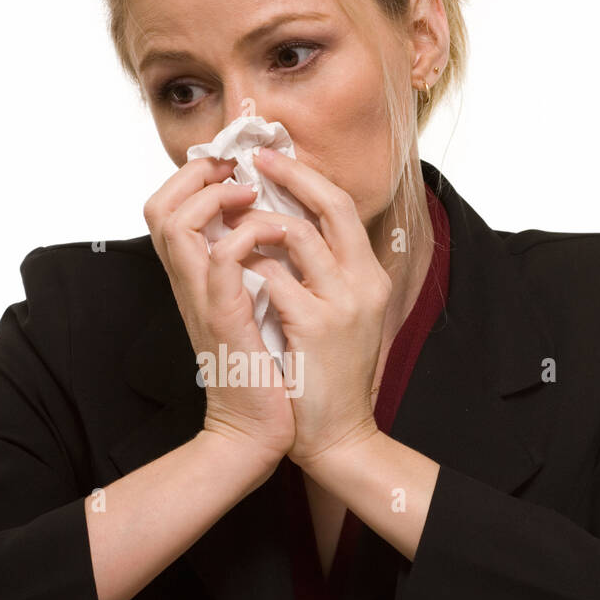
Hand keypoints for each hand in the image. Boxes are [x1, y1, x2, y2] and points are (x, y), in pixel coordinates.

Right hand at [143, 155, 295, 470]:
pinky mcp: (225, 319)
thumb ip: (248, 268)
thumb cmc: (263, 370)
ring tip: (252, 195)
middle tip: (239, 171)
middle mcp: (188, 285)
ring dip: (216, 197)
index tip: (235, 169)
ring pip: (177, 225)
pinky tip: (277, 233)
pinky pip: (222, 260)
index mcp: (193, 278)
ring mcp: (202, 300)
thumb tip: (267, 225)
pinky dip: (248, 234)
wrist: (257, 429)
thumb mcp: (251, 306)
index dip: (193, 177)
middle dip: (197, 174)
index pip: (165, 210)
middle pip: (158, 207)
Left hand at [223, 146, 391, 468]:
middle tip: (251, 164)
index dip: (305, 177)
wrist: (334, 437)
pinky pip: (275, 278)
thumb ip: (315, 276)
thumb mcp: (330, 317)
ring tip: (233, 222)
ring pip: (300, 233)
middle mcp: (364, 283)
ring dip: (258, 223)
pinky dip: (249, 266)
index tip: (269, 161)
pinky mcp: (318, 327)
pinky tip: (231, 267)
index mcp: (367, 277)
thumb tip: (277, 231)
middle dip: (290, 177)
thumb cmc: (322, 378)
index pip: (342, 206)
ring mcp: (343, 304)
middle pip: (334, 204)